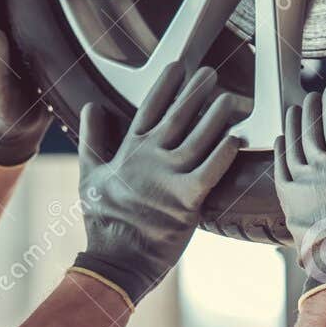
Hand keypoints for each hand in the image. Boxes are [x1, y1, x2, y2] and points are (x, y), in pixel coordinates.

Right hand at [72, 63, 247, 307]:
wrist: (116, 259)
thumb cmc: (104, 221)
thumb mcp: (89, 175)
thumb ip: (92, 139)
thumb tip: (90, 107)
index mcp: (130, 151)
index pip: (150, 108)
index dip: (166, 85)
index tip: (178, 67)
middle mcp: (151, 158)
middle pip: (179, 115)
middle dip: (196, 91)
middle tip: (211, 73)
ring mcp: (169, 177)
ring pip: (199, 138)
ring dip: (216, 116)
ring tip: (230, 98)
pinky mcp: (188, 200)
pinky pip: (211, 170)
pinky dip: (224, 153)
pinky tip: (236, 138)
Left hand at [274, 86, 325, 304]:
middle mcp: (316, 170)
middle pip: (311, 130)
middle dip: (311, 109)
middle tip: (311, 95)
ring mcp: (298, 186)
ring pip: (292, 145)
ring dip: (292, 125)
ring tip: (293, 109)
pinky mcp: (287, 202)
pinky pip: (279, 170)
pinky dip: (279, 152)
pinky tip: (280, 141)